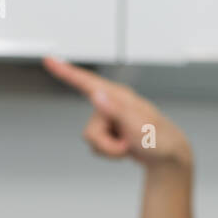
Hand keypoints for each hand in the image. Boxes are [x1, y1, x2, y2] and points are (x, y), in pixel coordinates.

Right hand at [42, 55, 192, 167]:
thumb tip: (97, 95)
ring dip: (110, 150)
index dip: (66, 72)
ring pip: (92, 141)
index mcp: (118, 97)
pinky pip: (98, 147)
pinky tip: (126, 148)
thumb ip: (115, 111)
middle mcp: (111, 105)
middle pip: (89, 131)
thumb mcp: (138, 126)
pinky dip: (111, 153)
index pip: (87, 82)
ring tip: (129, 145)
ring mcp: (110, 119)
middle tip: (126, 146)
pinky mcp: (110, 131)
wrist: (169, 156)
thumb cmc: (159, 138)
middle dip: (106, 146)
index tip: (49, 60)